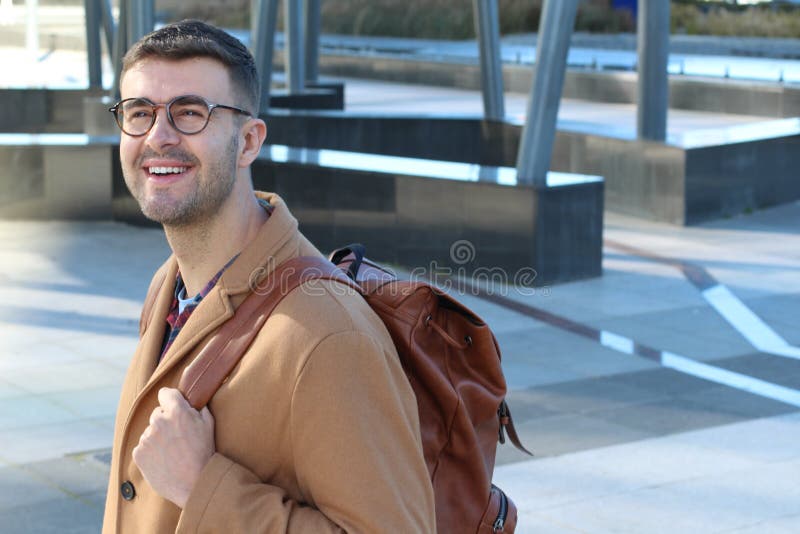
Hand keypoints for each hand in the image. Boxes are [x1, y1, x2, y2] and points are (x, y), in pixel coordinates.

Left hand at [132, 387, 214, 507]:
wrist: (193, 484)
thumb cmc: (204, 453)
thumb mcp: (208, 424)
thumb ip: (198, 407)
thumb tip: (192, 399)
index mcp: (177, 411)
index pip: (165, 393)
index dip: (171, 399)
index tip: (173, 406)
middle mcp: (158, 421)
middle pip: (157, 413)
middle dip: (166, 421)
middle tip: (178, 437)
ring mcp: (146, 438)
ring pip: (150, 431)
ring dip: (158, 438)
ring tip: (172, 452)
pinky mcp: (138, 453)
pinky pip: (143, 446)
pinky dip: (151, 451)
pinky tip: (164, 460)